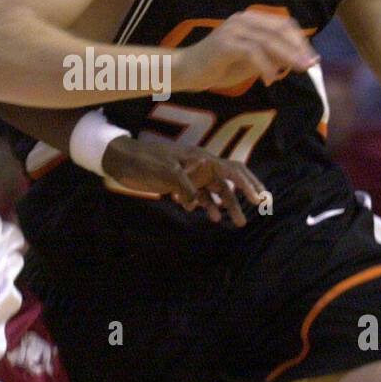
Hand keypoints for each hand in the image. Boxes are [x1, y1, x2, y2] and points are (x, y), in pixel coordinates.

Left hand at [101, 135, 267, 225]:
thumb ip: (182, 185)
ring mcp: (192, 175)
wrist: (122, 160)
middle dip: (242, 197)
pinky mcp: (181, 184)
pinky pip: (200, 195)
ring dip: (225, 205)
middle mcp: (201, 166)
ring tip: (235, 223)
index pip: (231, 170)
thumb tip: (196, 201)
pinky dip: (206, 204)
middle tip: (253, 212)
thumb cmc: (142, 161)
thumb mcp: (163, 172)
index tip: (259, 200)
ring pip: (215, 191)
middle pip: (228, 181)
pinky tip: (210, 216)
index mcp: (200, 159)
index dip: (247, 184)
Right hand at [172, 9, 317, 93]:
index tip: (311, 57)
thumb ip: (269, 57)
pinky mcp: (224, 44)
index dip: (299, 40)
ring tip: (299, 70)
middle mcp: (242, 20)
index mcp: (249, 20)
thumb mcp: (249, 62)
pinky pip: (252, 52)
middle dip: (298, 47)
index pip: (282, 24)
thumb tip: (294, 59)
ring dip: (288, 56)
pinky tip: (271, 79)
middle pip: (279, 29)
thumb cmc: (217, 67)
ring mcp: (233, 30)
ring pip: (269, 40)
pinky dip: (266, 66)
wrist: (185, 71)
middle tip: (310, 64)